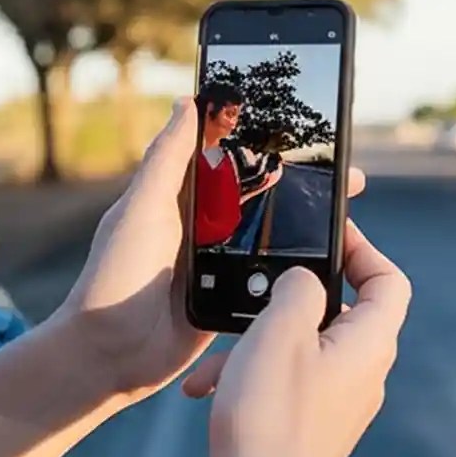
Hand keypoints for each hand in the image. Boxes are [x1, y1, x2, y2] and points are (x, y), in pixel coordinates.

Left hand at [47, 99, 365, 401]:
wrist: (109, 354)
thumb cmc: (114, 276)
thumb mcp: (142, 208)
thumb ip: (167, 159)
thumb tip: (187, 102)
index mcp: (176, 197)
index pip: (225, 157)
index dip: (263, 142)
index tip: (303, 130)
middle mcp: (198, 226)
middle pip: (256, 195)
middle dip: (298, 184)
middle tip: (346, 177)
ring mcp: (213, 263)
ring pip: (265, 234)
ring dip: (301, 224)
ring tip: (344, 215)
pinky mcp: (225, 298)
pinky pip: (264, 276)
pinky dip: (290, 268)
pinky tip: (325, 262)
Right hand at [176, 221, 410, 456]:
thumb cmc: (271, 422)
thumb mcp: (280, 333)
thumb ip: (298, 288)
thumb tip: (305, 277)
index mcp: (369, 345)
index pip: (390, 282)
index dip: (365, 250)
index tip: (329, 233)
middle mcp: (361, 373)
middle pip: (339, 311)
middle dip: (288, 298)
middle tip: (257, 289)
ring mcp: (335, 402)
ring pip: (300, 347)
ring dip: (256, 341)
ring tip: (220, 354)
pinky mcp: (307, 424)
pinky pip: (282, 380)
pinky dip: (247, 374)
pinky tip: (207, 387)